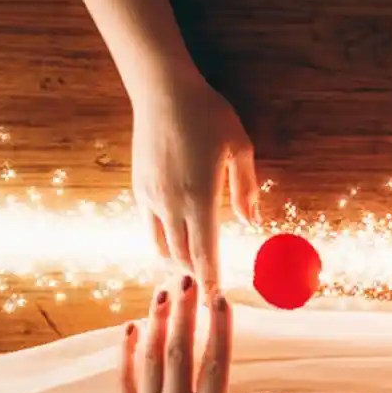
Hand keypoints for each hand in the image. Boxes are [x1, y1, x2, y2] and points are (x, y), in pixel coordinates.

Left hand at [112, 275, 284, 392]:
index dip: (219, 328)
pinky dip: (126, 352)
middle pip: (180, 353)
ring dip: (158, 323)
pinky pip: (124, 380)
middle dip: (185, 313)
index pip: (216, 364)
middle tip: (188, 278)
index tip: (221, 298)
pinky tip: (130, 326)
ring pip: (151, 360)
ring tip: (163, 291)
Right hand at [131, 74, 259, 293]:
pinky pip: (149, 229)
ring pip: (161, 248)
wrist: (162, 92)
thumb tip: (252, 222)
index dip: (211, 283)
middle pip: (182, 258)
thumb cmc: (207, 115)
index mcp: (200, 198)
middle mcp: (171, 205)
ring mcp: (151, 198)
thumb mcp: (239, 147)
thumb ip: (246, 189)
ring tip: (190, 274)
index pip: (205, 255)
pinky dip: (162, 244)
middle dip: (195, 279)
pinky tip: (174, 244)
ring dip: (177, 264)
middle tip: (206, 294)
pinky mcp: (139, 189)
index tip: (216, 301)